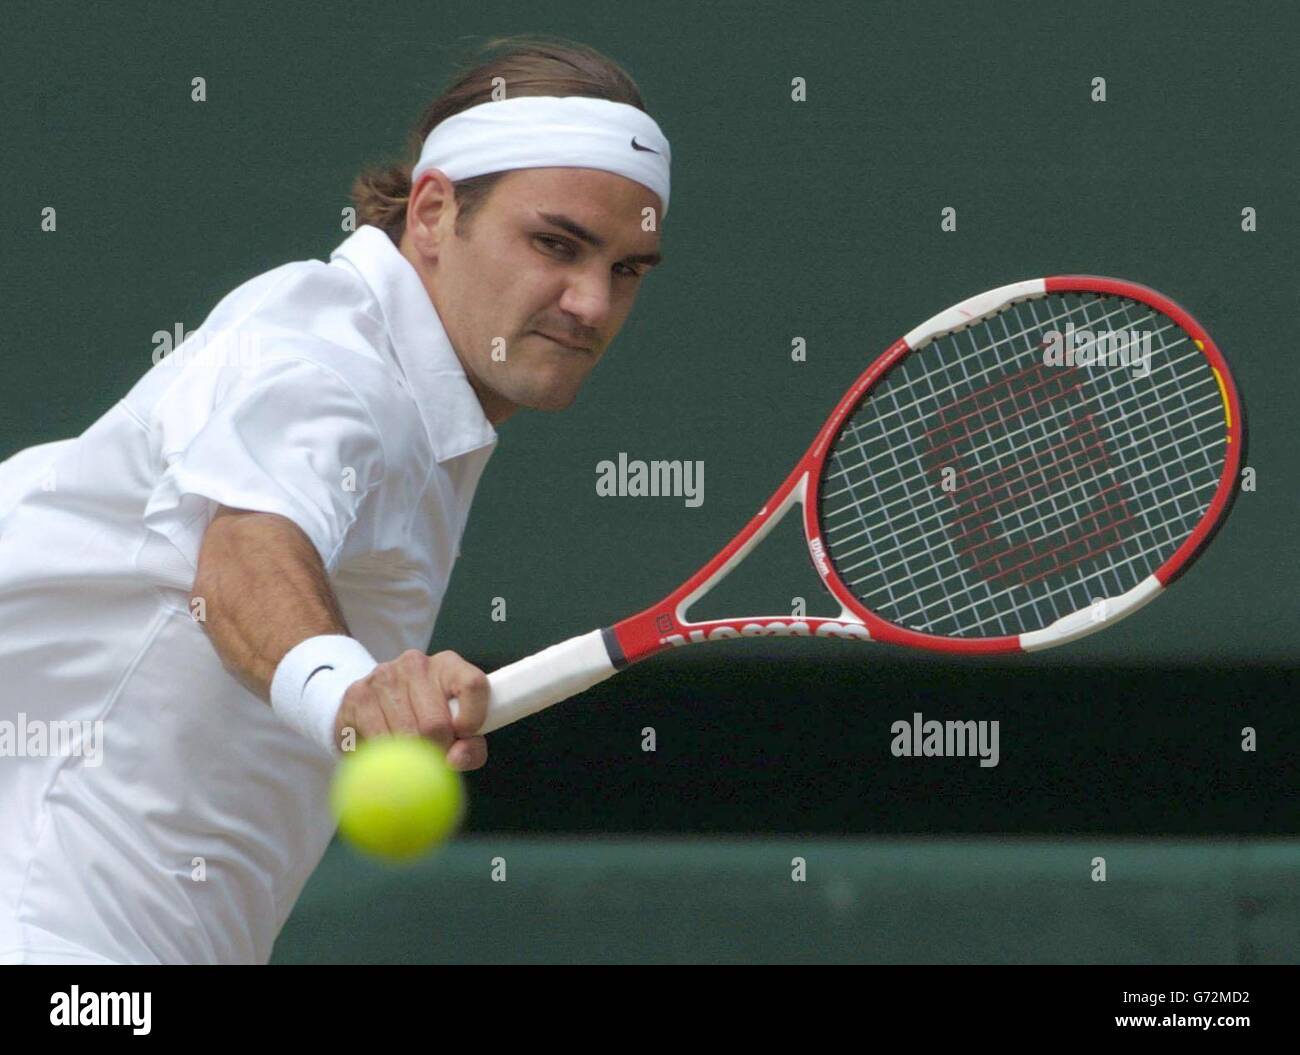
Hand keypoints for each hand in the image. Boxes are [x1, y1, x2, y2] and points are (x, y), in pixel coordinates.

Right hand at [333, 649, 488, 770]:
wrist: (369, 709)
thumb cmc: (423, 722)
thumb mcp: (455, 733)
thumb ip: (469, 749)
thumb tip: (456, 758)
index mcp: (448, 666)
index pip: (473, 685)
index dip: (474, 719)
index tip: (464, 736)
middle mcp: (416, 664)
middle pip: (437, 723)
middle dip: (436, 751)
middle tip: (432, 758)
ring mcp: (384, 676)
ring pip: (406, 736)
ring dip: (410, 759)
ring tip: (408, 755)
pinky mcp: (357, 695)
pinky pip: (378, 741)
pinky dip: (385, 759)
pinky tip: (387, 754)